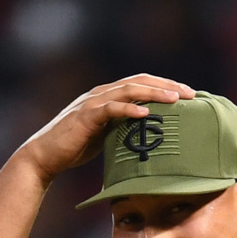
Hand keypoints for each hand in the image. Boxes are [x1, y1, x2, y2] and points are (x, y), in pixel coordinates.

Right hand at [17, 75, 191, 182]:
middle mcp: (101, 94)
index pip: (140, 83)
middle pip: (139, 81)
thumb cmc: (76, 147)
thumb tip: (149, 137)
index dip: (164, 86)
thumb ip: (124, 129)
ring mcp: (92, 103)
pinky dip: (128, 109)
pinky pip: (110, 109)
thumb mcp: (106, 136)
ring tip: (175, 99)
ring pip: (127, 90)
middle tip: (191, 94)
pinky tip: (145, 113)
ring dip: (153, 93)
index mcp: (108, 96)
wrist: (45, 156)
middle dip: (166, 86)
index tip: (188, 95)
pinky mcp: (85, 117)